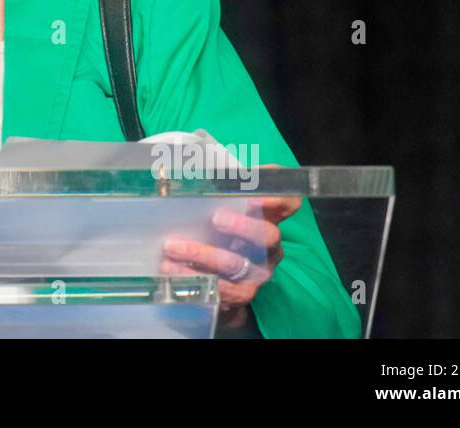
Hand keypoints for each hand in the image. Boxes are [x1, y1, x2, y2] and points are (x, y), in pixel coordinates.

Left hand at [160, 178, 301, 329]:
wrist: (217, 279)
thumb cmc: (217, 231)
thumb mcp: (219, 204)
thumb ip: (217, 186)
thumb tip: (191, 164)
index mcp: (268, 218)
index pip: (288, 203)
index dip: (278, 197)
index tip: (257, 193)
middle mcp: (269, 247)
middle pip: (268, 235)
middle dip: (243, 226)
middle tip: (216, 218)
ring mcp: (257, 273)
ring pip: (238, 264)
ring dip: (204, 254)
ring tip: (173, 246)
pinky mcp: (240, 295)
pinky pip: (221, 290)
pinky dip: (193, 278)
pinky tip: (171, 269)